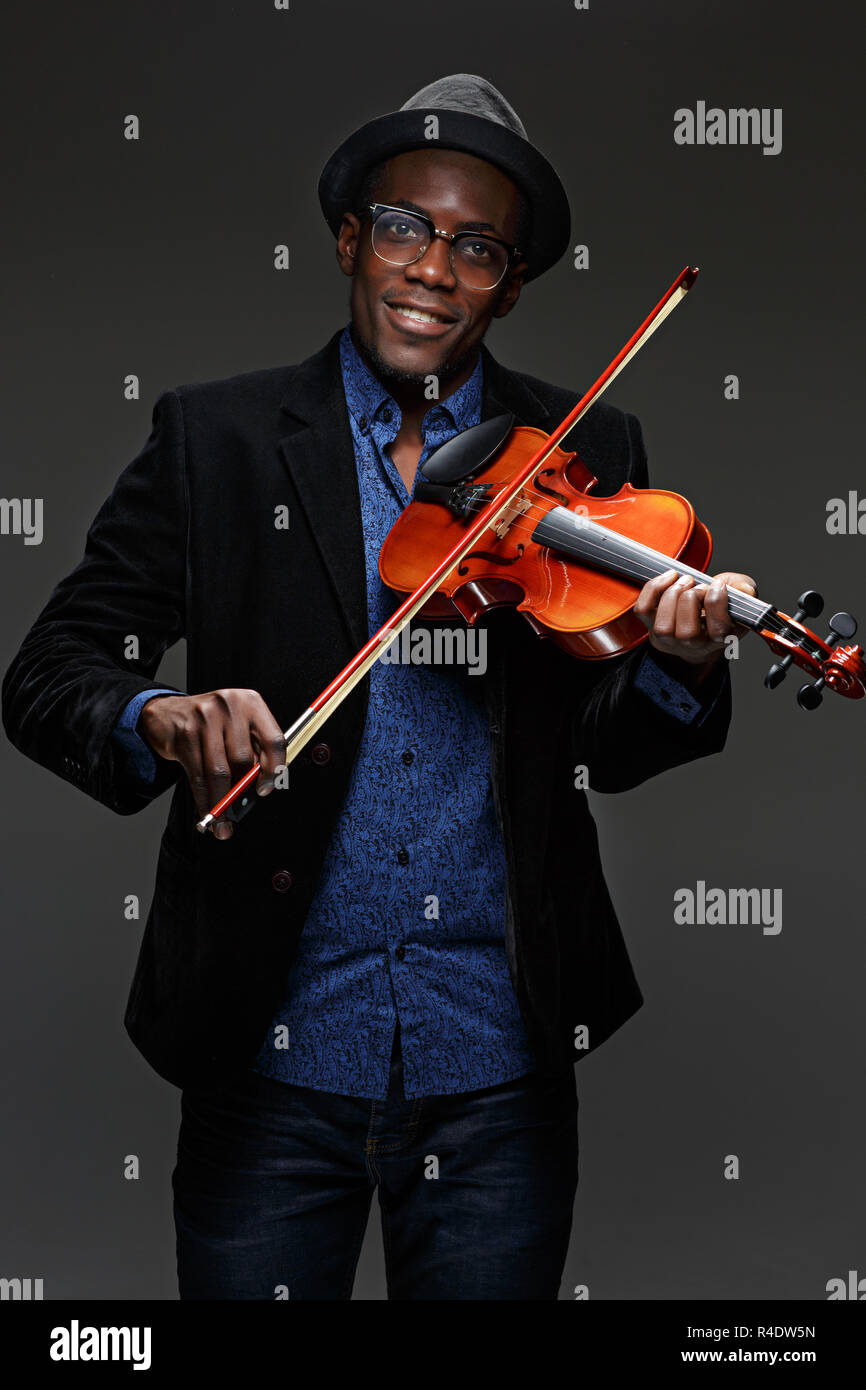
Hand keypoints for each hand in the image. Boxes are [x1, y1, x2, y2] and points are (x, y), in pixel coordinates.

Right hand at [139, 689, 286, 839]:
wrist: (167, 714)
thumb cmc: (210, 724)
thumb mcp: (237, 726)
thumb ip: (252, 749)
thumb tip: (258, 786)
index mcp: (251, 703)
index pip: (274, 740)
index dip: (274, 770)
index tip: (266, 789)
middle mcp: (229, 707)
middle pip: (243, 758)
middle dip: (242, 789)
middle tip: (239, 807)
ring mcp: (205, 719)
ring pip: (219, 772)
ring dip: (222, 803)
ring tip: (223, 822)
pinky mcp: (185, 735)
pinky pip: (198, 776)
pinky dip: (205, 800)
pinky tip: (209, 813)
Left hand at [634, 569, 757, 683]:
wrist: (698, 621)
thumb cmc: (719, 608)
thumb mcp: (740, 598)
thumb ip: (745, 590)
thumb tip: (741, 589)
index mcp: (722, 639)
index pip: (719, 631)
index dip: (716, 602)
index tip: (718, 584)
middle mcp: (694, 645)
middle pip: (687, 633)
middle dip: (692, 599)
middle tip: (698, 585)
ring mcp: (669, 639)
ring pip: (663, 626)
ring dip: (672, 595)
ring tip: (684, 581)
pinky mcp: (651, 627)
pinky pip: (643, 610)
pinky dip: (653, 589)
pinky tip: (669, 578)